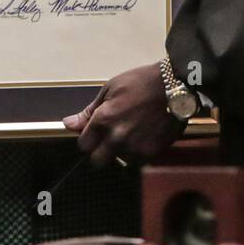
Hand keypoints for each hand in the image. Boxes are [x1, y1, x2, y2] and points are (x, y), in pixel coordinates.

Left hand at [62, 64, 185, 166]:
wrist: (175, 85)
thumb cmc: (141, 82)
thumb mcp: (110, 89)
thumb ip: (89, 111)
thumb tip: (68, 124)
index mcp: (103, 121)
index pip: (83, 145)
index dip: (88, 139)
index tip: (95, 134)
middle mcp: (117, 138)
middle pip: (98, 161)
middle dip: (100, 152)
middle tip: (110, 139)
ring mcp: (135, 148)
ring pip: (119, 162)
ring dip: (121, 153)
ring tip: (132, 134)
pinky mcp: (152, 152)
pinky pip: (139, 161)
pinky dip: (138, 153)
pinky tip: (144, 136)